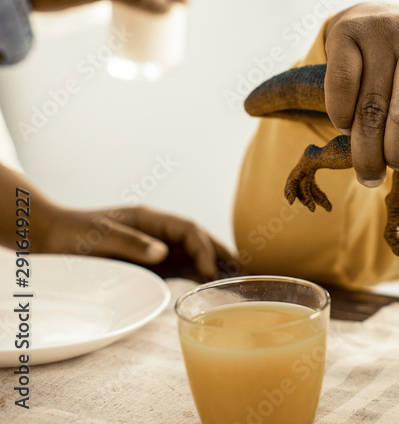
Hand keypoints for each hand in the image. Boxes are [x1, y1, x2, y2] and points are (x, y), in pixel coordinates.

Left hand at [38, 205, 235, 279]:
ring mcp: (155, 247)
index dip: (204, 248)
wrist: (48, 238)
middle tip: (242, 273)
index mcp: (150, 219)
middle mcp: (158, 232)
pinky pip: (179, 268)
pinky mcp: (149, 263)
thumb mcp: (100, 236)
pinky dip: (196, 276)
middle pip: (198, 240)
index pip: (188, 230)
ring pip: (193, 255)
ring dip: (213, 266)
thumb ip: (131, 243)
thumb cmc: (71, 233)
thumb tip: (163, 253)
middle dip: (221, 254)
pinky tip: (208, 288)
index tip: (210, 270)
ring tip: (235, 282)